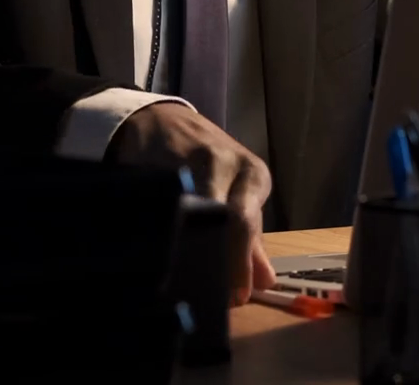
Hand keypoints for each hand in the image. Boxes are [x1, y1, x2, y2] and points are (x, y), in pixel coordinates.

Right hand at [111, 102, 275, 304]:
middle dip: (220, 260)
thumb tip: (264, 282)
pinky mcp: (154, 167)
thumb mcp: (238, 191)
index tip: (235, 297)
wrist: (160, 121)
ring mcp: (186, 162)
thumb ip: (252, 239)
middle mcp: (223, 163)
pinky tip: (162, 252)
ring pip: (191, 214)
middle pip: (223, 218)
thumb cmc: (208, 161)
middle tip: (212, 295)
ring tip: (187, 278)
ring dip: (191, 248)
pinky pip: (161, 205)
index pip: (247, 222)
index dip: (240, 263)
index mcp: (252, 174)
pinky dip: (164, 232)